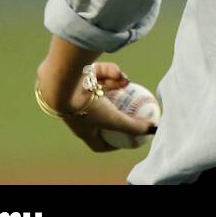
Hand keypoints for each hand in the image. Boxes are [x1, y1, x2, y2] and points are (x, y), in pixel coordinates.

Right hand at [36, 61, 154, 152]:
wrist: (63, 84)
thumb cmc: (87, 107)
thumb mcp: (113, 119)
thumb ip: (133, 126)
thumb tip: (152, 129)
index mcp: (83, 130)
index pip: (98, 143)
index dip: (113, 144)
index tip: (127, 141)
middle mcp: (78, 114)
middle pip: (102, 114)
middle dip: (117, 108)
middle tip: (131, 106)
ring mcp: (77, 95)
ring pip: (101, 90)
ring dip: (115, 85)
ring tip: (126, 82)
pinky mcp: (77, 77)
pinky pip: (98, 76)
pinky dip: (108, 73)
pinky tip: (118, 72)